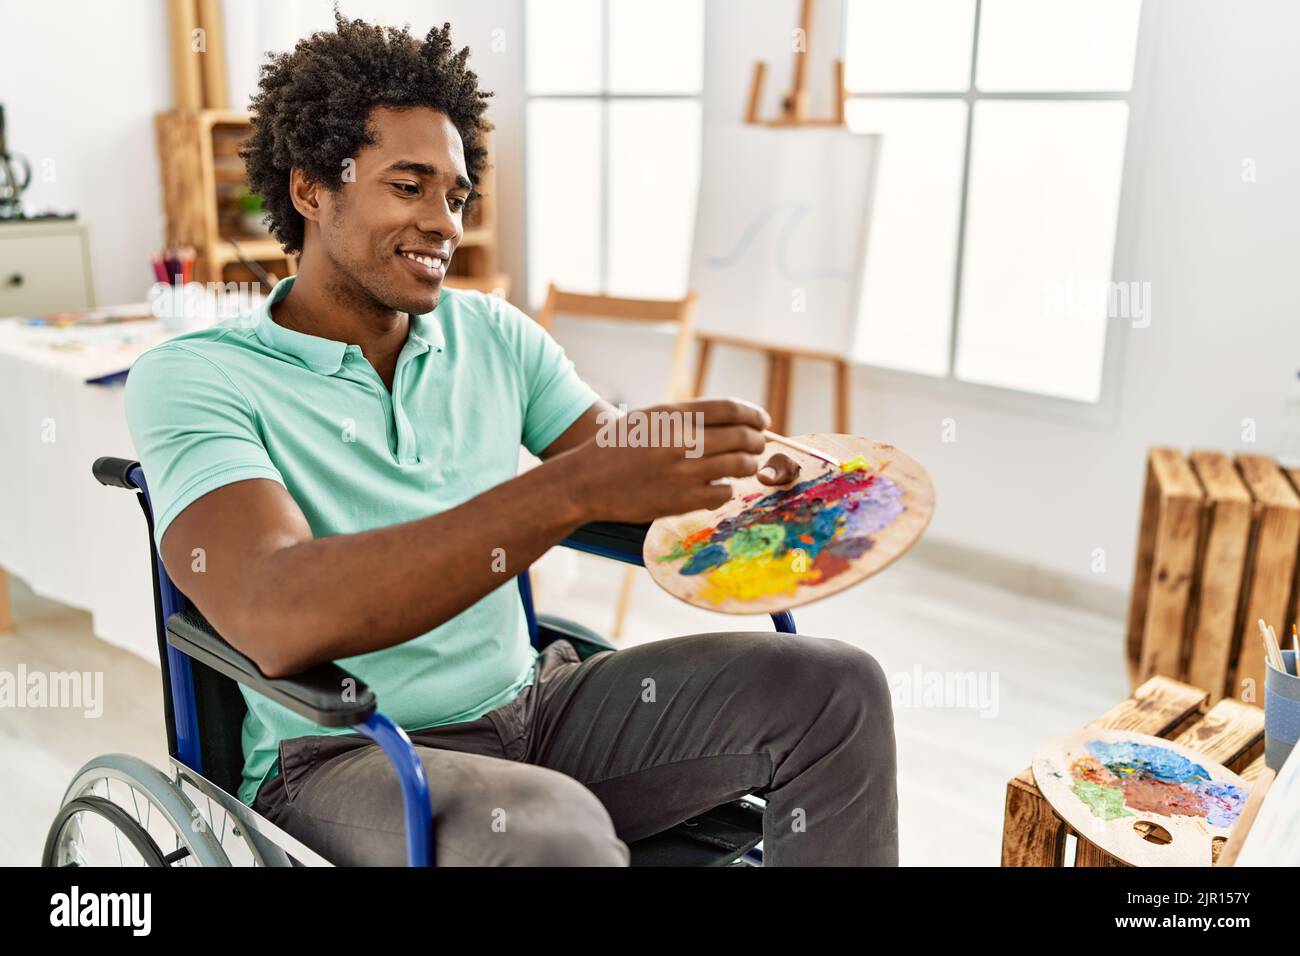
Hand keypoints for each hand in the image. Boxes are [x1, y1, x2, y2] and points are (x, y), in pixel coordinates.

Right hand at [561, 398, 797, 522]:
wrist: (584, 482)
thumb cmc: (616, 448)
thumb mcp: (648, 418)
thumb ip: (685, 417)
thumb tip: (730, 419)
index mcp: (672, 415)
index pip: (730, 409)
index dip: (753, 414)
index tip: (762, 420)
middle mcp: (681, 441)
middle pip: (741, 437)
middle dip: (757, 440)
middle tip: (759, 444)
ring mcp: (682, 472)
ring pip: (739, 466)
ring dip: (748, 465)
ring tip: (745, 465)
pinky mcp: (681, 501)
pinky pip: (723, 493)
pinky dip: (727, 488)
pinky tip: (720, 486)